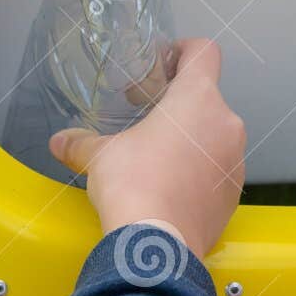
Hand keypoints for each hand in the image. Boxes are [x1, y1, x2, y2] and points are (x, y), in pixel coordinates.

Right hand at [49, 38, 245, 258]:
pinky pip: (219, 171)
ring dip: (191, 141)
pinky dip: (199, 173)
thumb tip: (60, 142)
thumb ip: (81, 143)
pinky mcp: (235, 194)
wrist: (157, 245)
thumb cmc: (132, 184)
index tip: (163, 65)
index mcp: (198, 99)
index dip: (184, 51)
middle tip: (147, 119)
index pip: (204, 52)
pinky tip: (171, 190)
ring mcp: (236, 161)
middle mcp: (226, 124)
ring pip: (215, 137)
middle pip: (207, 99)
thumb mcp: (100, 157)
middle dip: (178, 106)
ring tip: (157, 160)